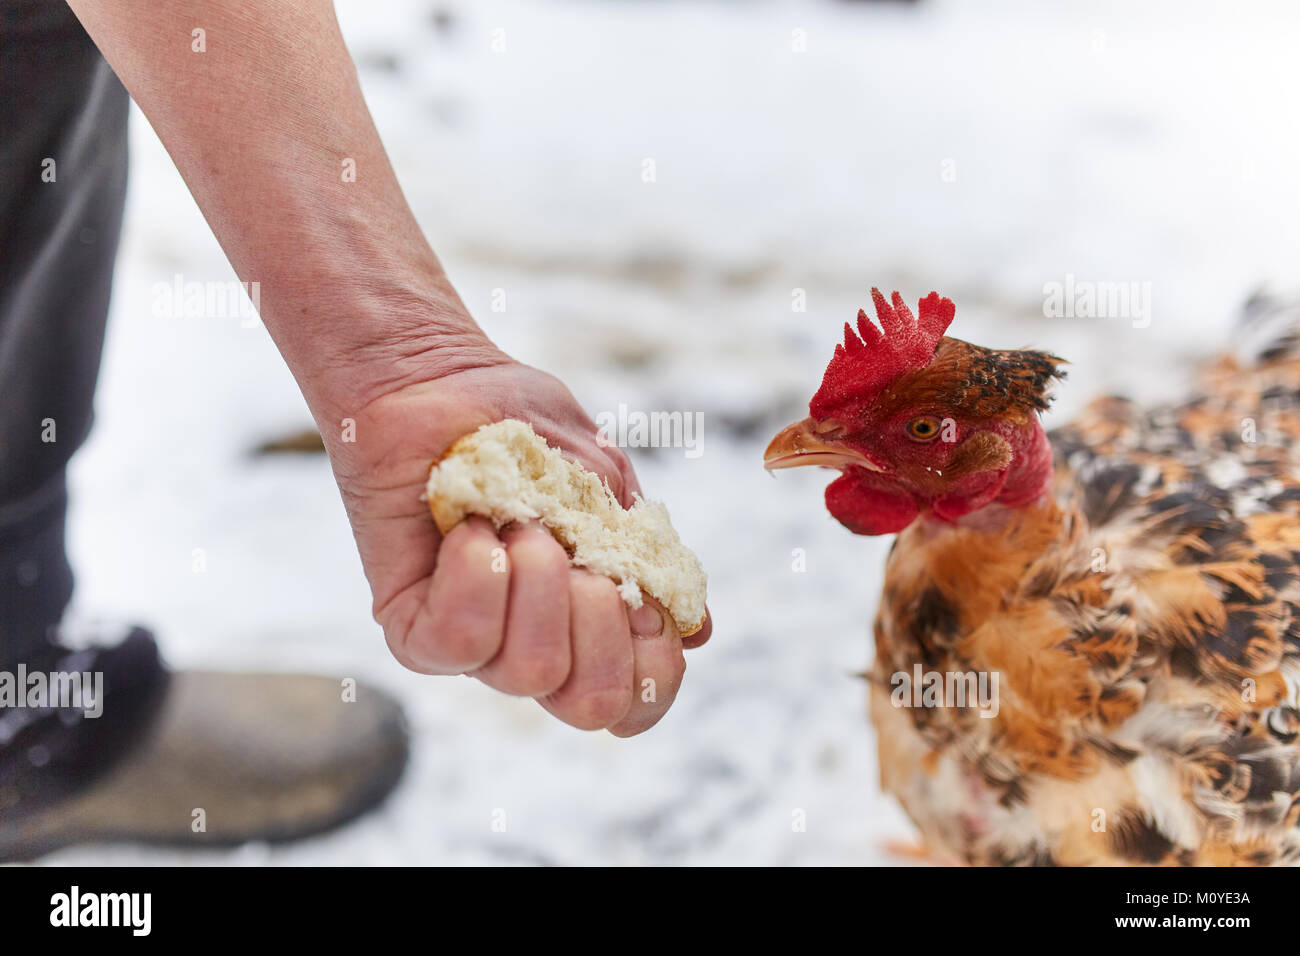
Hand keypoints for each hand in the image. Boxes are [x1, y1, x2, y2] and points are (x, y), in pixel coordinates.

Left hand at [322, 352, 711, 736]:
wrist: (435, 375)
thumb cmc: (520, 423)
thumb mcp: (605, 482)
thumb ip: (646, 556)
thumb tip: (692, 631)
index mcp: (583, 624)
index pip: (632, 703)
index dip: (654, 670)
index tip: (642, 601)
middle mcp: (528, 645)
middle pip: (589, 704)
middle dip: (600, 622)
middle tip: (573, 550)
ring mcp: (471, 643)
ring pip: (530, 672)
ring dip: (538, 579)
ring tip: (516, 521)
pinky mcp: (410, 626)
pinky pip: (461, 642)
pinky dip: (479, 573)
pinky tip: (471, 528)